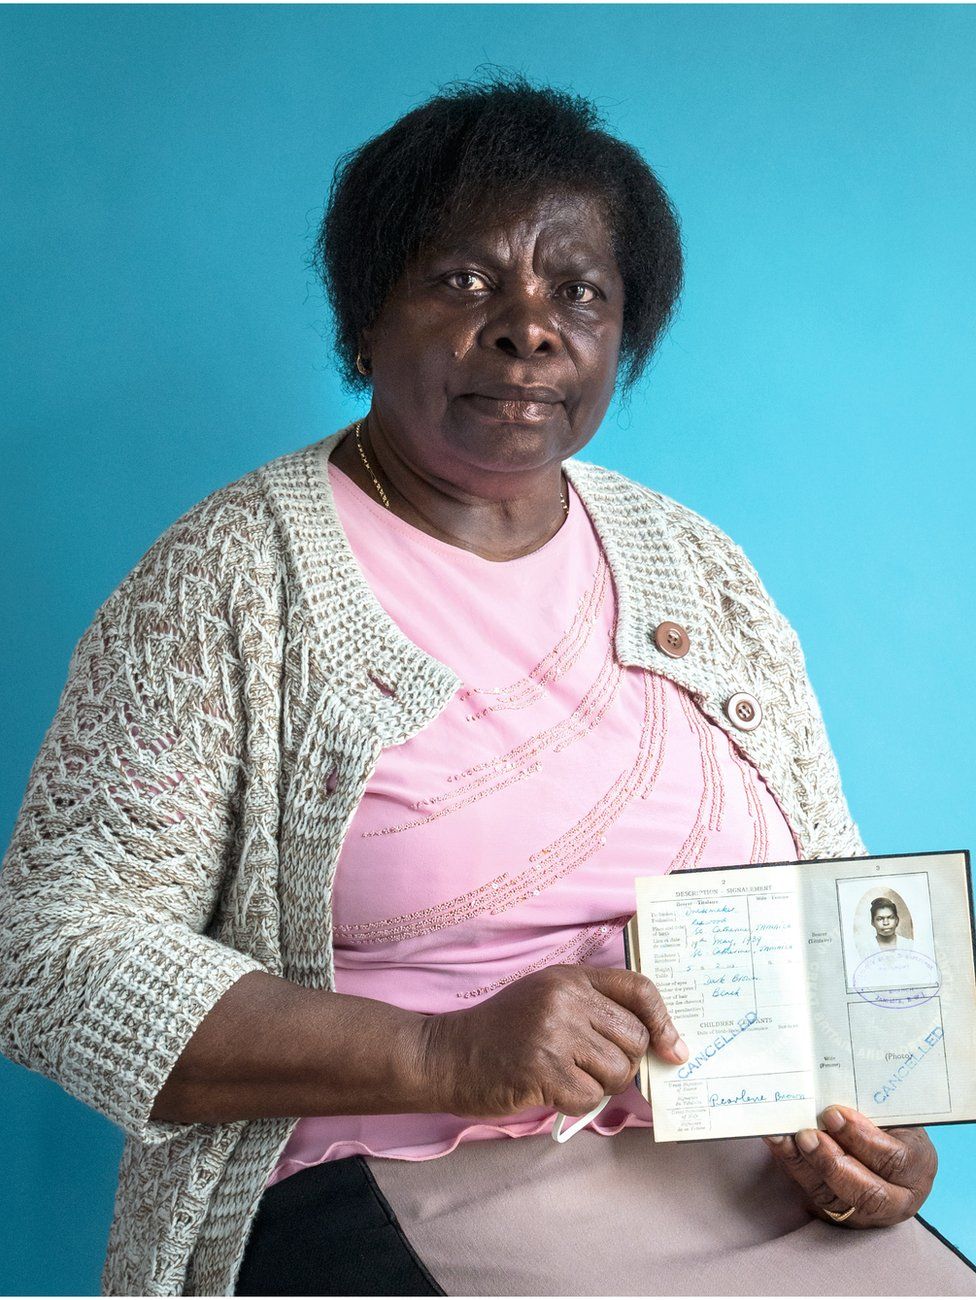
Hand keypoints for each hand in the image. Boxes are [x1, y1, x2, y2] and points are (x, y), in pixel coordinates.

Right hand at [419, 963, 686, 1118]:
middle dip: (625, 1063)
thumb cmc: (501, 1033)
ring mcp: (553, 1032)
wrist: (446, 1054)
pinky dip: (577, 1103)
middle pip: (635, 1038)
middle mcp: (565, 998)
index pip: (639, 988)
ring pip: (617, 1071)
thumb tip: (655, 1043)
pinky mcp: (541, 1068)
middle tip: (594, 1070)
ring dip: (600, 1086)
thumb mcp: (547, 1000)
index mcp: (571, 977)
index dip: (664, 1021)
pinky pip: (590, 1097)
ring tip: (567, 1078)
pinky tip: (550, 1090)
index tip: (673, 1048)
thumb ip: (593, 1011)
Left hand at [762, 1105, 937, 1227]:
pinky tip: (777, 1142)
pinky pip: (812, 1194)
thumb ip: (871, 1106)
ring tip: (786, 1137)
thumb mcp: (891, 1112)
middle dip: (833, 1163)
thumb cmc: (890, 1123)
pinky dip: (792, 1166)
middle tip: (807, 1134)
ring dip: (805, 1165)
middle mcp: (897, 1198)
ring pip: (835, 1198)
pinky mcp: (838, 1214)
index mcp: (918, 1166)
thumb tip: (833, 1084)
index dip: (862, 1139)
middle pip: (868, 1193)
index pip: (895, 1159)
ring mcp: (867, 1213)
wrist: (881, 1147)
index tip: (833, 1113)